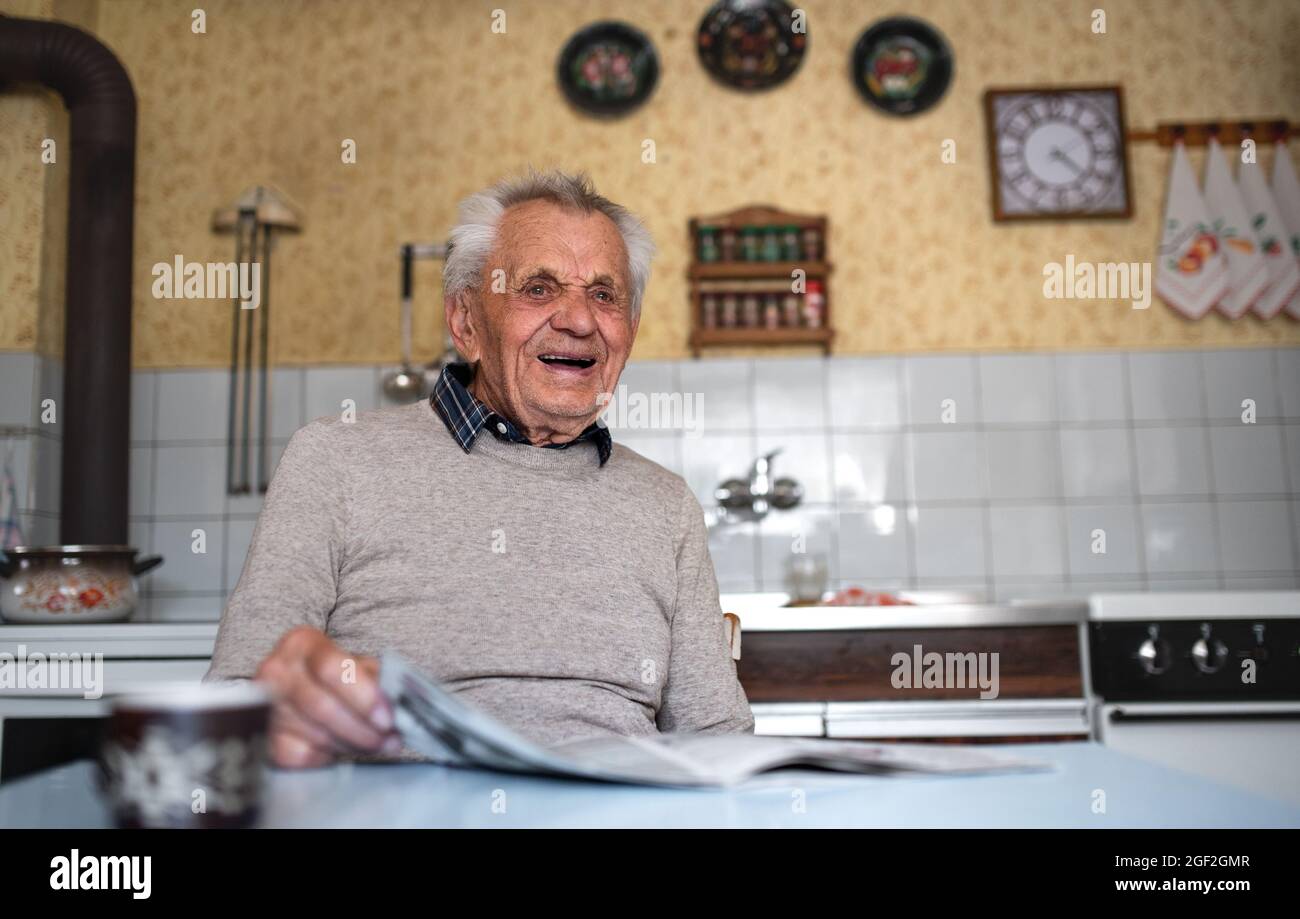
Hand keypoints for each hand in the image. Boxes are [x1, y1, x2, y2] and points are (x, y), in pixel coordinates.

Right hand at [254, 626, 399, 767]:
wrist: (303, 690)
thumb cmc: (338, 677)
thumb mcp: (359, 666)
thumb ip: (377, 680)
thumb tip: (398, 706)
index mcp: (302, 643)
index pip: (331, 670)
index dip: (363, 697)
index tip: (388, 718)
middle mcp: (276, 671)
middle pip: (323, 707)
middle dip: (364, 729)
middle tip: (390, 740)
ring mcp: (267, 706)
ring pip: (317, 734)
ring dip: (353, 744)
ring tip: (375, 743)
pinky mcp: (267, 738)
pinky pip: (302, 756)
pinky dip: (329, 756)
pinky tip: (343, 747)